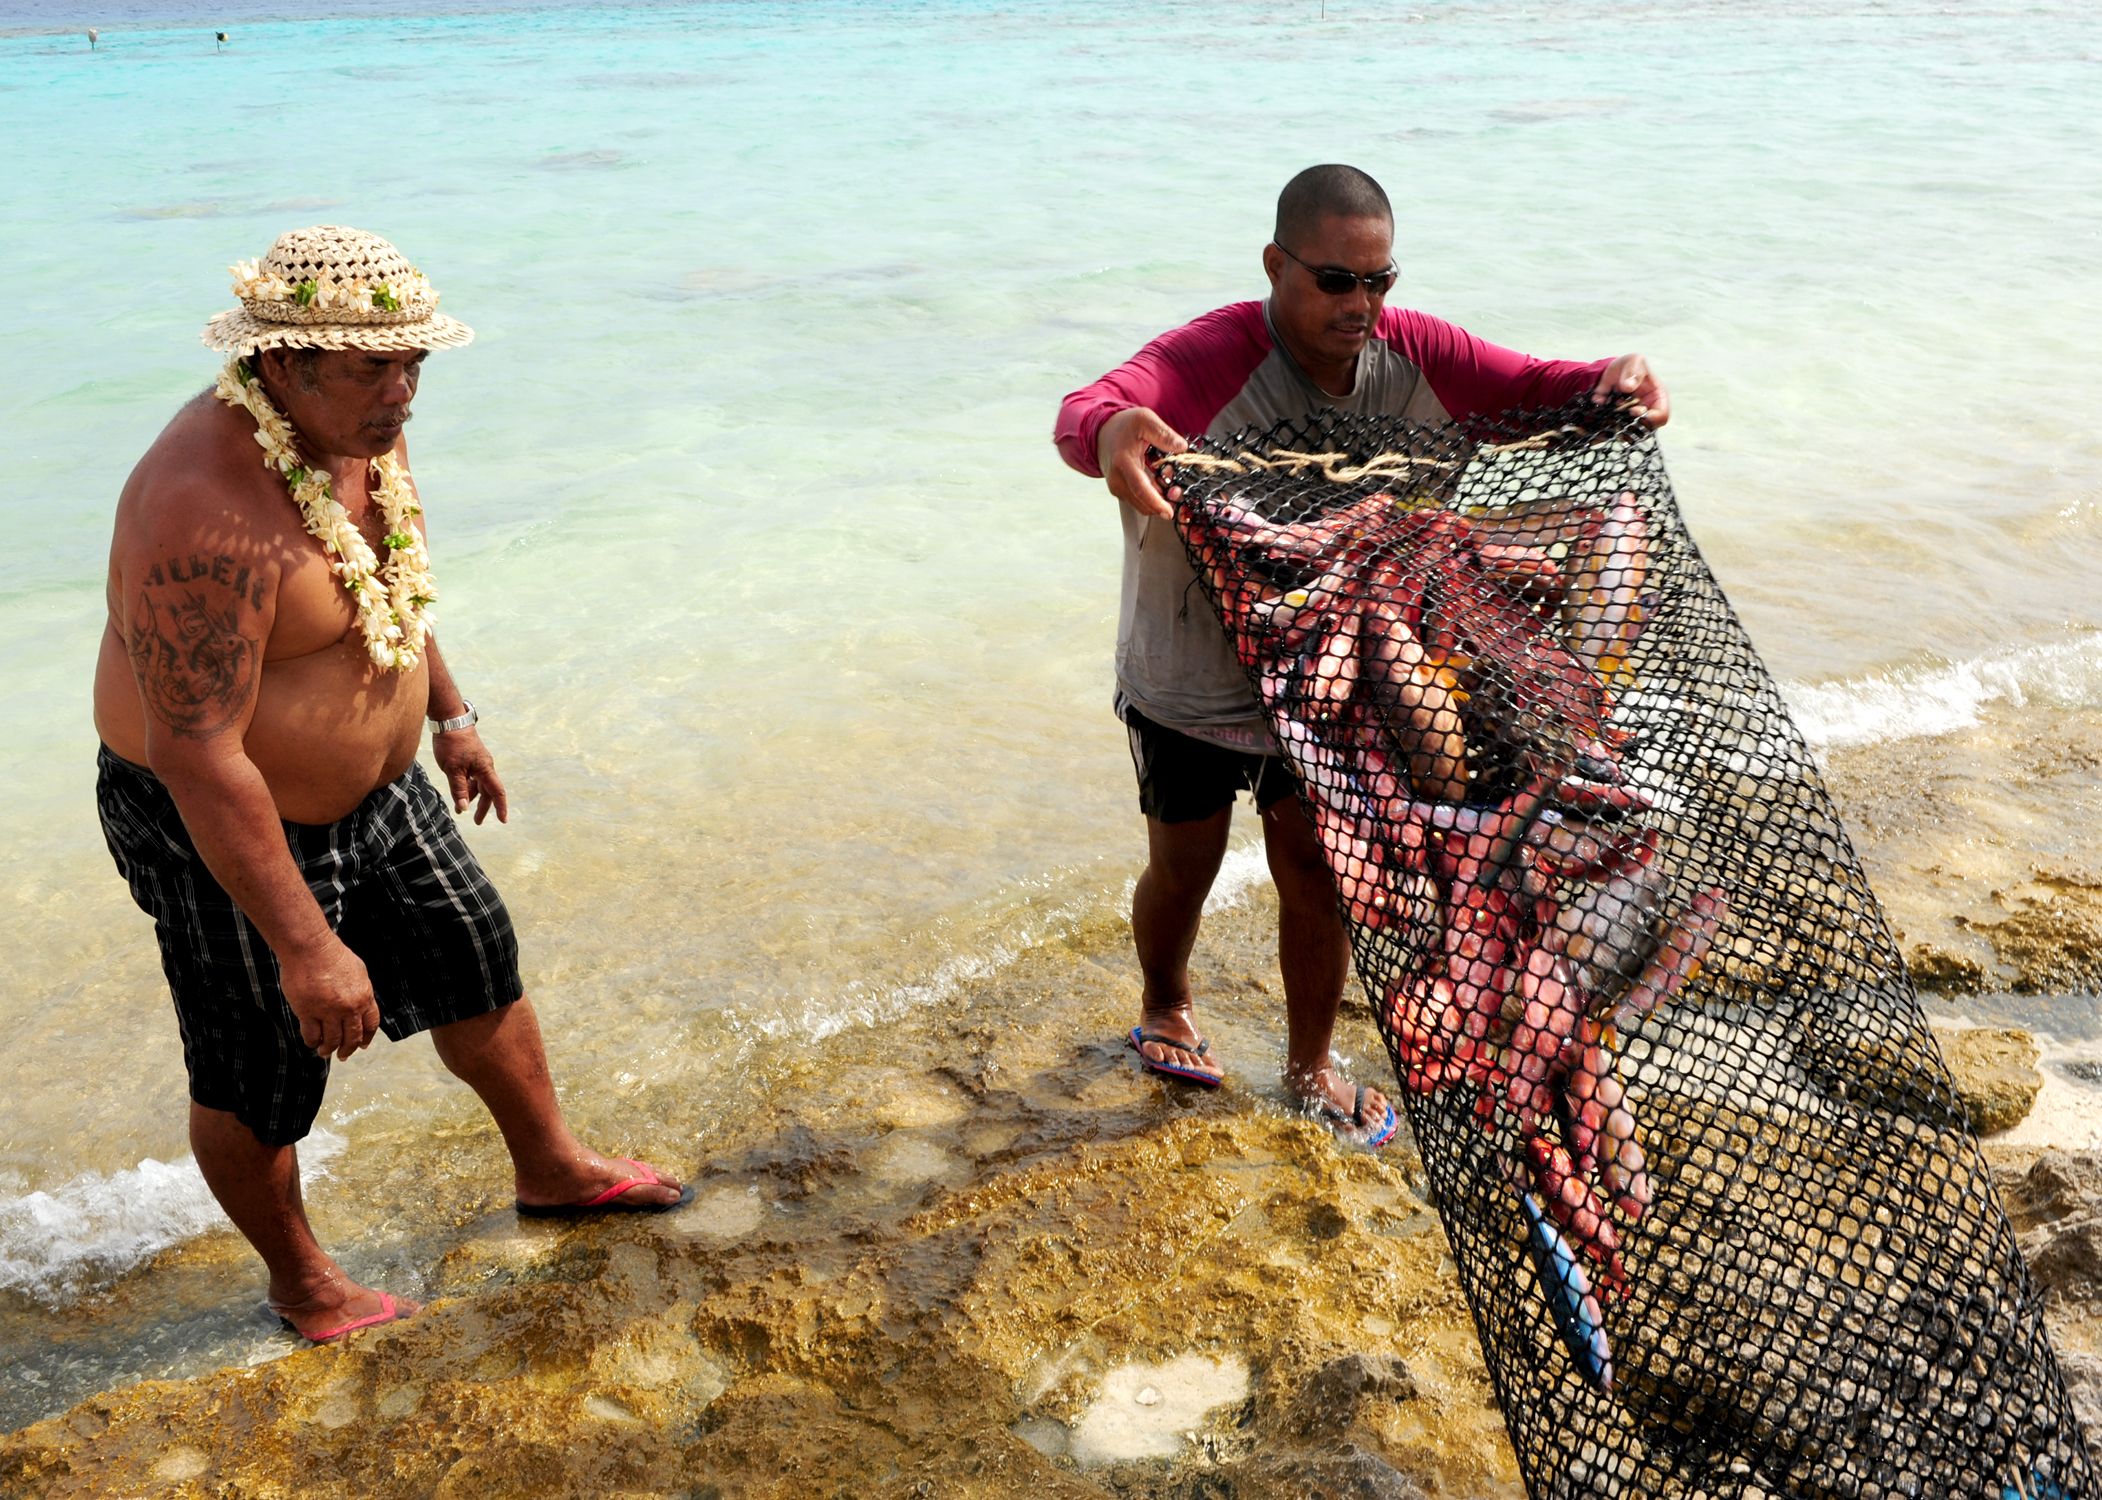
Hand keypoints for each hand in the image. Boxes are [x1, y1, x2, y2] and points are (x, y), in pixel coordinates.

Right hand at [279, 937, 380, 1060]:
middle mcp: (349, 1007)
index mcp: (364, 996)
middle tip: (343, 1055)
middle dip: (348, 1049)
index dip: (367, 1037)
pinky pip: (311, 1035)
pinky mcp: (308, 1012)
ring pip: (332, 1040)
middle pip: (352, 1037)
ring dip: (328, 1049)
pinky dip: (312, 1042)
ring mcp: (328, 1011)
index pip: (370, 1024)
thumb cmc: (332, 955)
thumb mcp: (358, 971)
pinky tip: (312, 1042)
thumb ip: (361, 991)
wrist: (311, 949)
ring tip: (324, 1052)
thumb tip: (361, 1005)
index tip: (363, 1045)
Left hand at [431, 725, 508, 823]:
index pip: (497, 792)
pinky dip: (466, 787)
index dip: (501, 807)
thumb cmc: (452, 744)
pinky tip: (458, 793)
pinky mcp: (470, 759)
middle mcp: (485, 767)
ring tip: (460, 809)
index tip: (503, 821)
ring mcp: (478, 763)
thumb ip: (459, 789)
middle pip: (488, 792)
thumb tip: (463, 808)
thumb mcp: (453, 770)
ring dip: (471, 797)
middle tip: (477, 821)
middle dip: (483, 807)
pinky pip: (472, 778)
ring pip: (479, 785)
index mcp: (485, 770)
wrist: (449, 722)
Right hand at [1096, 406, 1188, 518]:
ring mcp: (1116, 488)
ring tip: (1165, 476)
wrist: (1103, 433)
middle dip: (1164, 499)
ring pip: (1142, 504)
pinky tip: (1156, 480)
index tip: (1169, 512)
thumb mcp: (1145, 420)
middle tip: (1175, 482)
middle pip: (1144, 502)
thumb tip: (1181, 447)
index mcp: (1123, 462)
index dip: (1156, 503)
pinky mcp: (1119, 491)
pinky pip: (1138, 501)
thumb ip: (1163, 433)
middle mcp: (1117, 479)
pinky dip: (1151, 496)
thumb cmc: (1125, 426)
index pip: (1140, 489)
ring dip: (1159, 497)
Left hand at [1591, 354, 1669, 427]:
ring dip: (1619, 427)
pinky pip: (1616, 433)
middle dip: (1631, 423)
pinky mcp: (1622, 423)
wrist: (1611, 372)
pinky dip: (1608, 428)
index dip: (1649, 418)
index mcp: (1658, 397)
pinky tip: (1603, 414)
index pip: (1662, 416)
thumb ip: (1632, 371)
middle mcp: (1649, 411)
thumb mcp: (1633, 361)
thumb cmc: (1629, 366)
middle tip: (1618, 410)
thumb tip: (1628, 386)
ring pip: (1631, 435)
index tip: (1633, 410)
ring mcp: (1635, 419)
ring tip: (1610, 411)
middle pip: (1646, 429)